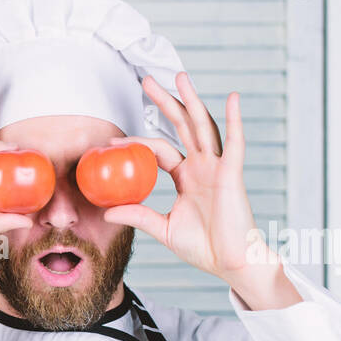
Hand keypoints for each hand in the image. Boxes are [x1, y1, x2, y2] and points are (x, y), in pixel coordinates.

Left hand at [101, 72, 292, 302]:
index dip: (138, 142)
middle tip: (147, 81)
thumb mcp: (163, 229)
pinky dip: (234, 121)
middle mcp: (202, 167)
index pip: (160, 150)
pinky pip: (235, 144)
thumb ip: (138, 216)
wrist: (231, 264)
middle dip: (166, 103)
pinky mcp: (233, 175)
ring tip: (180, 77)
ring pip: (203, 127)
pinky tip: (231, 98)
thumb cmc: (203, 248)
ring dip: (192, 101)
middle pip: (181, 127)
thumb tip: (106, 211)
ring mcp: (218, 168)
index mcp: (187, 177)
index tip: (113, 141)